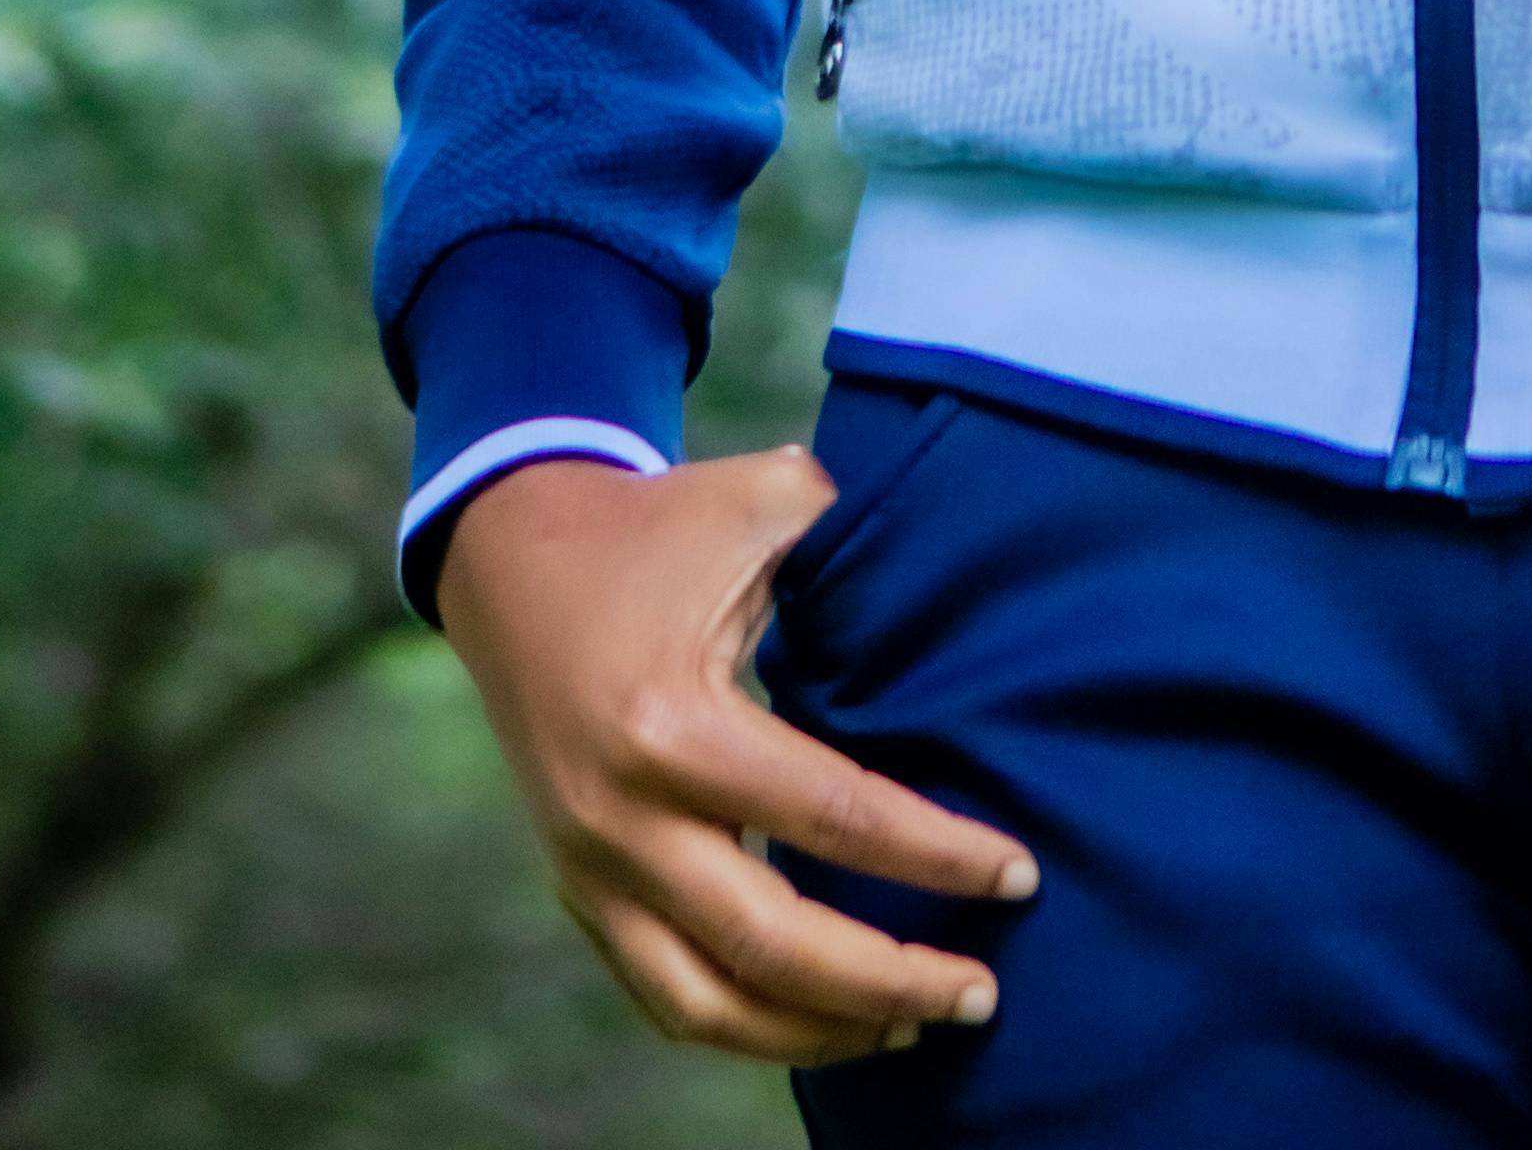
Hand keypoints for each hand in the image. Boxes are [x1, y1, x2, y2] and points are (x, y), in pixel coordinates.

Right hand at [437, 447, 1036, 1065]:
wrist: (514, 560)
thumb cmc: (660, 528)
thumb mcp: (761, 501)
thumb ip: (856, 539)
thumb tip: (959, 580)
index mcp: (673, 725)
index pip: (831, 815)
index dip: (935, 855)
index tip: (1018, 874)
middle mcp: (624, 820)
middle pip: (769, 943)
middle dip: (886, 980)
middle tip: (981, 992)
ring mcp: (591, 871)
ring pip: (707, 1004)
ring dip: (818, 1030)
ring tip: (913, 1023)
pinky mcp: (580, 894)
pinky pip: (664, 995)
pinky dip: (747, 1027)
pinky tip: (826, 1020)